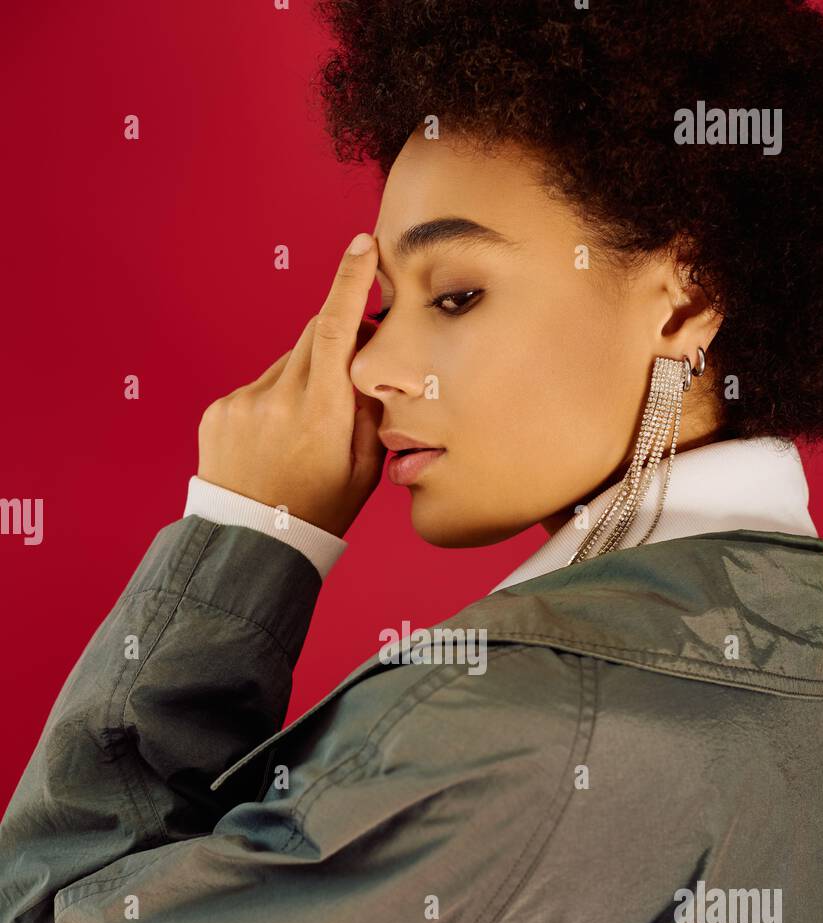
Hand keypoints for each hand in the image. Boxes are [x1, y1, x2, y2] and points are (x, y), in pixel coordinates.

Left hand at [197, 231, 384, 537]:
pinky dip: (275, 400)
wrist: (250, 545)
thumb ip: (369, 412)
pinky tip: (275, 441)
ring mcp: (245, 402)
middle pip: (315, 336)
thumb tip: (371, 365)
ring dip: (305, 380)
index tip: (362, 247)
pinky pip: (259, 386)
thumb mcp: (363, 470)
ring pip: (288, 364)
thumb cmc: (317, 511)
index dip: (350, 282)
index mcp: (322, 415)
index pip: (337, 329)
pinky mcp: (220, 409)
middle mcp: (280, 399)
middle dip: (338, 341)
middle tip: (352, 376)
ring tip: (304, 434)